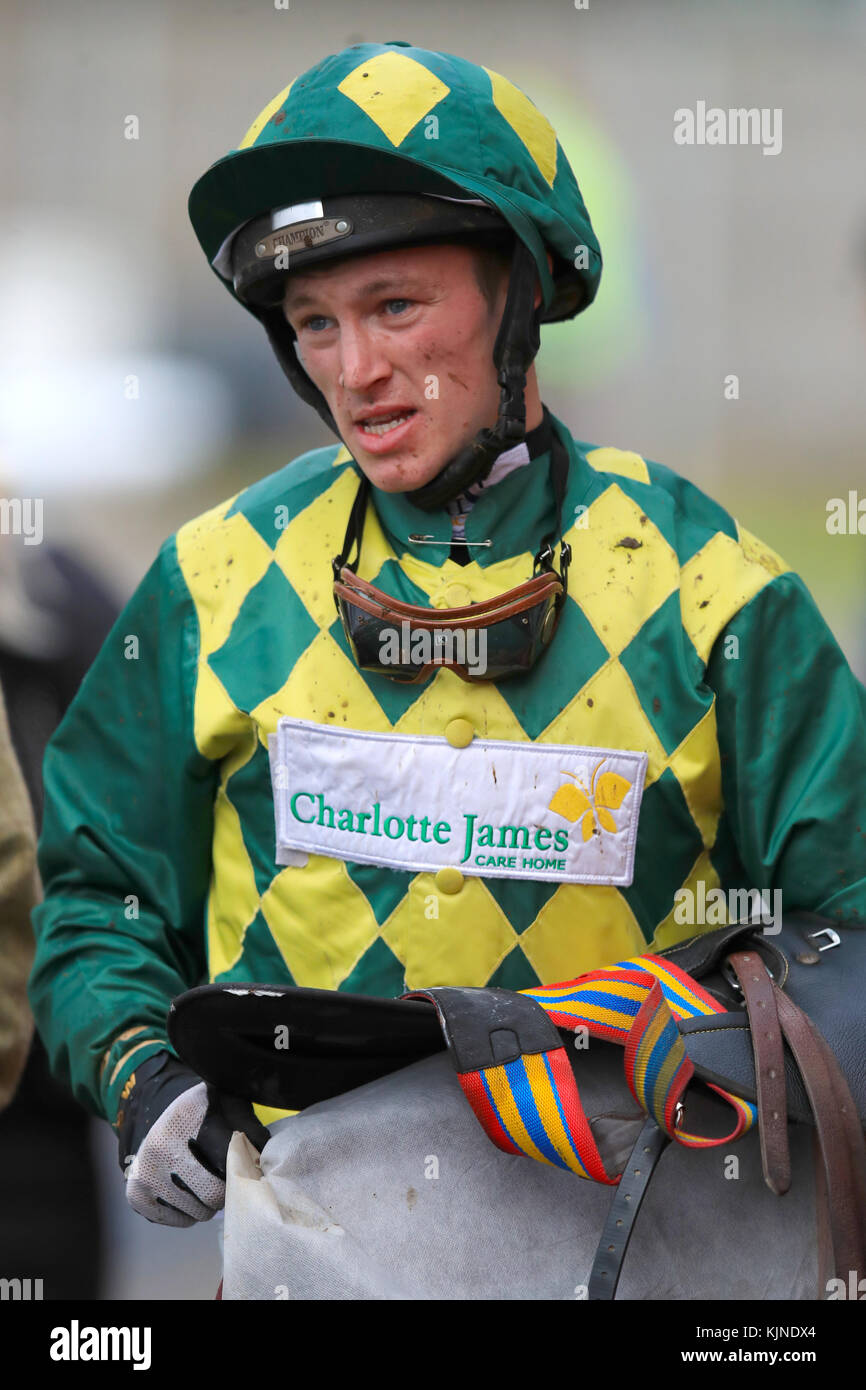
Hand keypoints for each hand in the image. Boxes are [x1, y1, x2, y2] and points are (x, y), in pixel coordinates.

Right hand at [117, 1051, 269, 1226]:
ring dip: (209, 1205)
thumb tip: (265, 1158)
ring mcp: (145, 1172)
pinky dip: (189, 1214)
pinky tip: (188, 1193)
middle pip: (213, 1194)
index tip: (250, 1167)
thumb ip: (249, 1127)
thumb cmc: (203, 1112)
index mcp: (186, 1118)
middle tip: (227, 1181)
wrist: (155, 1111)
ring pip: (197, 1212)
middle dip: (226, 1192)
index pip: (228, 1160)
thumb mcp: (228, 1104)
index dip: (244, 1168)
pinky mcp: (136, 1195)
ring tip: (207, 1185)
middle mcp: (160, 1145)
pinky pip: (179, 1221)